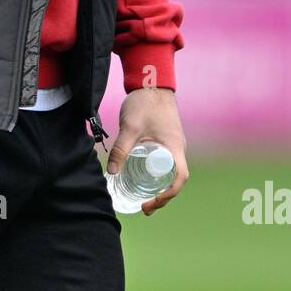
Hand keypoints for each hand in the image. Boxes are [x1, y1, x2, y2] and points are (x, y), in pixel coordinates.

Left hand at [105, 87, 188, 215]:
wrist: (151, 82)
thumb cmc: (145, 103)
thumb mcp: (130, 128)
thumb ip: (120, 149)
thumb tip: (111, 173)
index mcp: (175, 148)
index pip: (179, 179)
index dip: (168, 195)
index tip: (151, 202)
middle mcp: (178, 148)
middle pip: (176, 179)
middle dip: (162, 197)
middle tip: (144, 207)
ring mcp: (173, 144)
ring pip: (171, 172)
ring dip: (161, 187)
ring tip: (144, 199)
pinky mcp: (166, 140)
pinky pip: (166, 163)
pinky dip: (158, 175)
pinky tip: (144, 178)